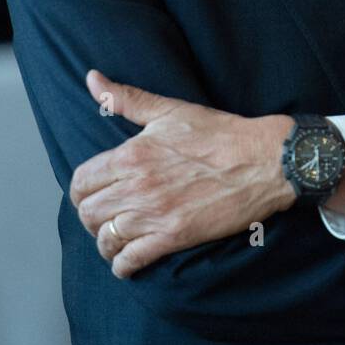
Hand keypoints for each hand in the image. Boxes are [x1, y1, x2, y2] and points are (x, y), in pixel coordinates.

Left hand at [70, 69, 295, 277]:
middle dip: (91, 217)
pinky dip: (122, 265)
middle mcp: (137, 186)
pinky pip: (130, 260)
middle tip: (105, 217)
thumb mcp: (170, 110)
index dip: (81, 191)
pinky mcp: (173, 237)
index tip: (92, 194)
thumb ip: (126, 98)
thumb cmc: (219, 134)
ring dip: (105, 242)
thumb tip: (92, 79)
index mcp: (132, 154)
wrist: (263, 161)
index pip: (82, 181)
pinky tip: (128, 261)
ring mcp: (154, 214)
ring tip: (115, 240)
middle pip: (88, 213)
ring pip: (104, 239)